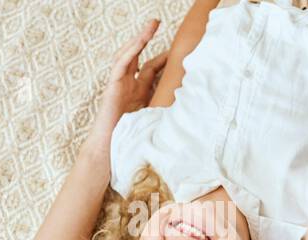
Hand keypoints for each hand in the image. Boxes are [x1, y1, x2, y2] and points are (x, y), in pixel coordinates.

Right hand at [84, 19, 167, 153]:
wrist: (115, 148)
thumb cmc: (136, 139)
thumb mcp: (160, 120)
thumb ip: (170, 111)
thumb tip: (195, 110)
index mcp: (141, 92)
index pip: (153, 69)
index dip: (165, 58)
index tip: (180, 49)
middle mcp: (130, 85)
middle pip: (141, 58)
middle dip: (148, 40)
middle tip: (158, 23)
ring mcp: (120, 84)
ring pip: (128, 56)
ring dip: (139, 39)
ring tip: (150, 25)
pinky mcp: (113, 87)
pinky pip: (120, 65)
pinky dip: (129, 53)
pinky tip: (138, 43)